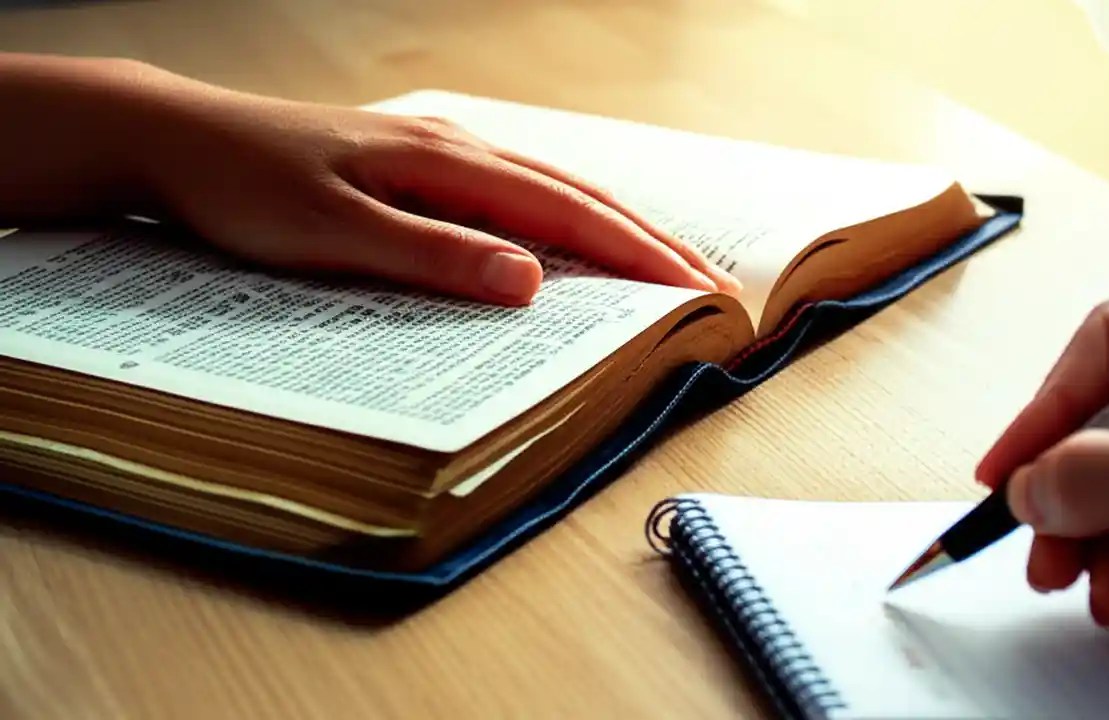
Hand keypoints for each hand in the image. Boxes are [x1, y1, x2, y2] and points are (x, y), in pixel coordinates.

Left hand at [0, 55, 739, 304]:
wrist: (179, 139)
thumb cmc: (244, 187)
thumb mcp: (333, 231)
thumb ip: (433, 255)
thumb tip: (531, 281)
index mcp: (446, 162)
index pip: (567, 214)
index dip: (637, 257)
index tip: (694, 294)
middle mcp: (457, 148)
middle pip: (578, 195)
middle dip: (649, 244)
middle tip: (709, 288)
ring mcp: (442, 151)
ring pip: (554, 189)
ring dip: (616, 228)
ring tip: (665, 266)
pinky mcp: (422, 164)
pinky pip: (518, 191)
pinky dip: (567, 219)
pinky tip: (574, 239)